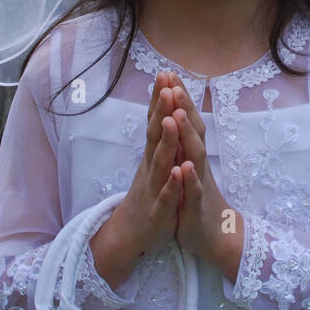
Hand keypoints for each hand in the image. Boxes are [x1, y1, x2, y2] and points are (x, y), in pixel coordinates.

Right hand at [111, 70, 185, 257]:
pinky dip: (172, 184)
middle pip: (155, 134)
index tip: (165, 73)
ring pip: (160, 162)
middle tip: (165, 85)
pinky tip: (178, 172)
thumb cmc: (149, 196)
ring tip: (169, 120)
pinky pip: (166, 196)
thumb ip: (159, 140)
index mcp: (153, 156)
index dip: (160, 99)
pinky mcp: (159, 211)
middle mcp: (150, 167)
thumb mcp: (154, 165)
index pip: (156, 122)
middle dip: (161, 110)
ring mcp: (153, 188)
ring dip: (165, 141)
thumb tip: (161, 111)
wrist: (131, 236)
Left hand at [169, 83, 234, 266]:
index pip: (185, 120)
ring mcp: (198, 183)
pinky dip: (188, 179)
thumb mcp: (186, 166)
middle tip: (174, 82)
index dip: (178, 98)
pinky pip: (193, 191)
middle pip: (192, 130)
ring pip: (194, 155)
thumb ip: (183, 142)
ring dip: (187, 135)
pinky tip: (182, 168)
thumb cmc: (195, 198)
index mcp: (191, 153)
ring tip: (179, 116)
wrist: (214, 234)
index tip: (168, 73)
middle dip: (184, 106)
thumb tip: (177, 115)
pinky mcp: (196, 206)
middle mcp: (197, 163)